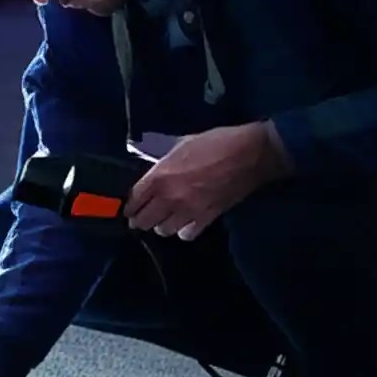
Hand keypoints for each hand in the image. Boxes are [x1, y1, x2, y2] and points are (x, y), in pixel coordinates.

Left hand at [123, 121, 290, 240]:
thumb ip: (162, 156)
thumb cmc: (215, 142)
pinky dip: (183, 232)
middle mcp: (170, 197)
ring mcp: (189, 210)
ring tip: (164, 220)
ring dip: (161, 226)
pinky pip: (187, 234)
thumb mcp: (182, 142)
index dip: (128, 206)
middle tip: (140, 218)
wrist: (249, 154)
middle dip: (140, 220)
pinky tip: (185, 224)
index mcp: (160, 175)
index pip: (134, 199)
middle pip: (144, 220)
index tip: (127, 209)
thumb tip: (147, 158)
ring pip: (163, 230)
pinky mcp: (207, 218)